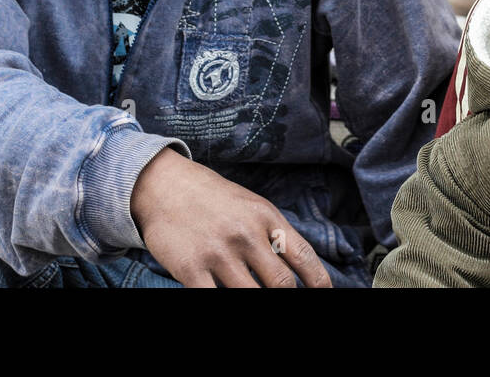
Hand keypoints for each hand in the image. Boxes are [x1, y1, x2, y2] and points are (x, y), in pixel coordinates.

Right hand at [130, 149, 331, 287]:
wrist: (165, 185)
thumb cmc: (213, 199)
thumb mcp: (251, 206)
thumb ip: (274, 235)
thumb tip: (299, 270)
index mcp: (266, 217)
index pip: (303, 257)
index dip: (319, 282)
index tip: (324, 294)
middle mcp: (246, 234)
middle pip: (282, 284)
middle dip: (289, 298)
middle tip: (289, 301)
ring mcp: (218, 252)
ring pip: (251, 296)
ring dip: (258, 302)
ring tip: (256, 297)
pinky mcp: (191, 268)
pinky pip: (213, 299)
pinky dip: (224, 304)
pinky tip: (225, 297)